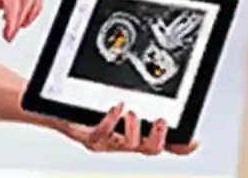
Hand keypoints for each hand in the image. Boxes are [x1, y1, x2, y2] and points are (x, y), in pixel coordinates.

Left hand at [61, 103, 199, 155]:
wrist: (54, 113)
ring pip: (126, 145)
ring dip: (133, 129)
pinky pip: (101, 134)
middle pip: (147, 150)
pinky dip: (111, 120)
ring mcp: (104, 142)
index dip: (178, 146)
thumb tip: (156, 97)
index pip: (160, 144)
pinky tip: (117, 107)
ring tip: (133, 112)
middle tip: (160, 120)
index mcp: (130, 135)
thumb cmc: (85, 112)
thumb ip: (136, 106)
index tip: (193, 141)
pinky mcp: (87, 137)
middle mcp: (119, 142)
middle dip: (158, 138)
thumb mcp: (116, 108)